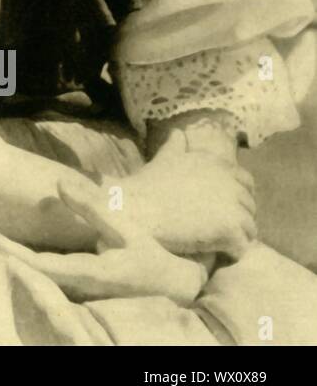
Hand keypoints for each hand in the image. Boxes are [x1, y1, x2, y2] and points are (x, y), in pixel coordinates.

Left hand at [0, 178, 207, 306]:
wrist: (173, 289)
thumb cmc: (149, 256)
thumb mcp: (125, 229)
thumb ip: (92, 208)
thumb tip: (59, 185)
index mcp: (89, 274)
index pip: (41, 265)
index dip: (10, 252)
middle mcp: (78, 289)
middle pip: (31, 273)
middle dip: (3, 254)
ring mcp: (77, 295)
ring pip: (36, 279)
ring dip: (11, 259)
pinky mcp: (77, 292)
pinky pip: (46, 279)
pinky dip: (26, 263)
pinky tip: (9, 249)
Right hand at [118, 145, 256, 258]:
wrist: (135, 209)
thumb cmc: (147, 186)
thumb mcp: (163, 159)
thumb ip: (176, 146)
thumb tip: (178, 132)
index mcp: (219, 164)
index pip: (246, 182)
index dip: (236, 198)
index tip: (220, 210)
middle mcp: (231, 182)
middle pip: (249, 208)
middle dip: (236, 219)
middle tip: (213, 230)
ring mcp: (233, 206)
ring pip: (249, 230)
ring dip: (234, 238)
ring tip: (214, 244)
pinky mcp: (230, 230)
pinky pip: (241, 248)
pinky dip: (230, 253)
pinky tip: (213, 252)